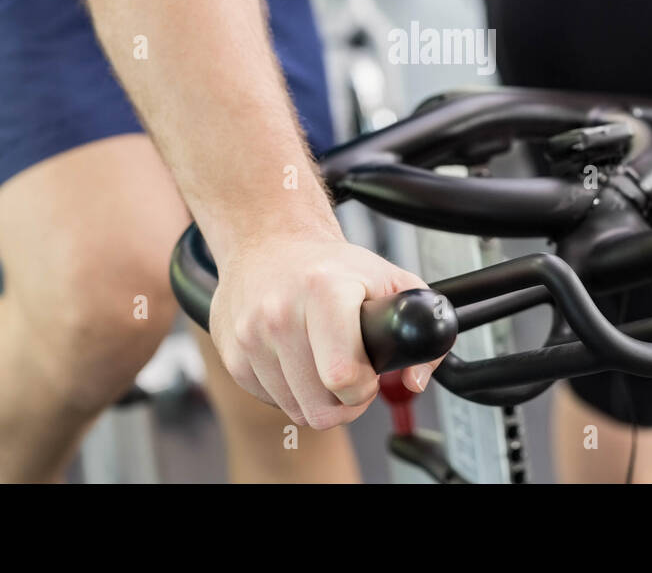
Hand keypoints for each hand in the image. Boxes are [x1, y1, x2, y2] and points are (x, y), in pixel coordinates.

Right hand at [208, 230, 440, 428]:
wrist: (269, 240)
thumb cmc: (331, 264)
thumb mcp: (388, 279)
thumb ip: (420, 328)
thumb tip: (415, 380)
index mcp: (324, 291)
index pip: (343, 377)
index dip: (365, 387)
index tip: (368, 372)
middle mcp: (279, 313)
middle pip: (319, 408)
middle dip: (343, 401)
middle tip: (349, 373)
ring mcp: (250, 335)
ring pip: (295, 410)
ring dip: (315, 397)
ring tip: (322, 360)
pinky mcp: (231, 353)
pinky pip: (270, 401)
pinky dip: (288, 389)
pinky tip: (295, 357)